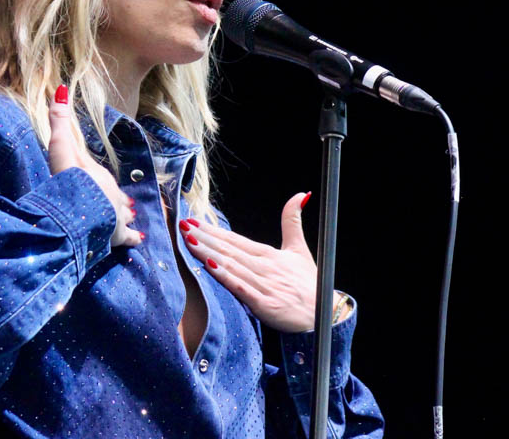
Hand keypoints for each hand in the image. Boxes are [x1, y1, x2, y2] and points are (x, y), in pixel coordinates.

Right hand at [47, 84, 142, 248]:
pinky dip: (132, 238)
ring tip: (124, 217)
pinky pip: (130, 237)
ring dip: (122, 214)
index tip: (90, 179)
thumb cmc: (71, 179)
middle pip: (112, 194)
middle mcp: (113, 194)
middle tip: (103, 201)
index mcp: (99, 176)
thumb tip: (61, 89)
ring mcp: (118, 216)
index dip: (93, 177)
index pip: (98, 175)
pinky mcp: (119, 237)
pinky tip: (137, 239)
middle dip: (108, 197)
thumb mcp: (61, 147)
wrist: (81, 212)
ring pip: (124, 213)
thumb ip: (59, 121)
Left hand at [180, 193, 327, 332]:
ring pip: (231, 265)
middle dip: (203, 237)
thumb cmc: (310, 284)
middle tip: (182, 225)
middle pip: (228, 249)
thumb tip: (301, 194)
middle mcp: (264, 267)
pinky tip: (209, 266)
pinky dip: (225, 276)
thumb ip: (293, 221)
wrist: (326, 315)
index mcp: (268, 255)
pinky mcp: (264, 304)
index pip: (234, 239)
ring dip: (208, 252)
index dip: (212, 230)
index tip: (193, 220)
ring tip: (188, 241)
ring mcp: (263, 285)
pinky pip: (240, 288)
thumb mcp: (300, 248)